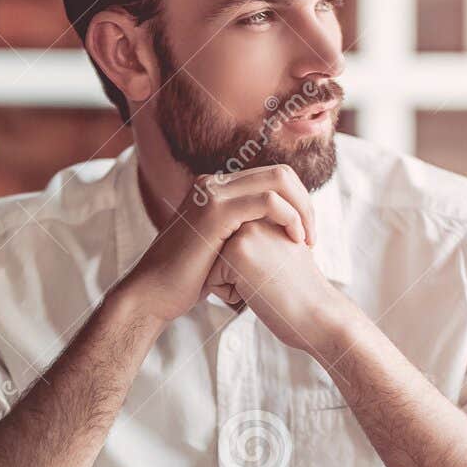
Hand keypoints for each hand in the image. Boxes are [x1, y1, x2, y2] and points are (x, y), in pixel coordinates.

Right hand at [122, 165, 315, 322]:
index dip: (297, 202)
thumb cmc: (189, 281)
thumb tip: (274, 237)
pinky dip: (291, 218)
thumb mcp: (222, 250)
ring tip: (307, 242)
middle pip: (280, 173)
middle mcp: (215, 182)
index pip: (273, 178)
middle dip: (305, 203)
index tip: (304, 236)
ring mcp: (213, 192)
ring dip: (303, 210)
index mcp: (217, 188)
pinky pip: (269, 202)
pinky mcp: (216, 210)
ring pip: (279, 181)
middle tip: (312, 238)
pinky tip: (295, 242)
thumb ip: (244, 234)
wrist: (154, 293)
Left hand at [211, 220, 355, 355]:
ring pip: (214, 266)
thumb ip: (260, 238)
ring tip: (267, 284)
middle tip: (273, 280)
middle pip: (221, 255)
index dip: (250, 270)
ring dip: (235, 284)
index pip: (233, 248)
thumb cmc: (301, 292)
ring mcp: (245, 232)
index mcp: (267, 215)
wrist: (320, 314)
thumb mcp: (282, 251)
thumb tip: (228, 244)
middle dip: (239, 275)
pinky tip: (259, 292)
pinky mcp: (235, 251)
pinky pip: (212, 280)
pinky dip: (230, 295)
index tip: (278, 274)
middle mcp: (255, 217)